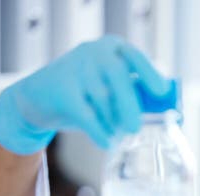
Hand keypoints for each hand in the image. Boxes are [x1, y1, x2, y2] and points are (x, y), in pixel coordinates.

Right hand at [0, 34, 170, 154]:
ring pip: (103, 99)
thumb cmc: (84, 94)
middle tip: (136, 128)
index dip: (149, 74)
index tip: (161, 91)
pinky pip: (86, 115)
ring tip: (116, 135)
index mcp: (111, 49)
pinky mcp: (61, 89)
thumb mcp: (108, 87)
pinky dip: (99, 132)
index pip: (134, 57)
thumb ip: (132, 93)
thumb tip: (163, 111)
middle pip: (118, 77)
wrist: (36, 98)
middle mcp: (93, 53)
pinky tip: (106, 142)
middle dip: (130, 105)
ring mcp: (75, 67)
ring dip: (113, 122)